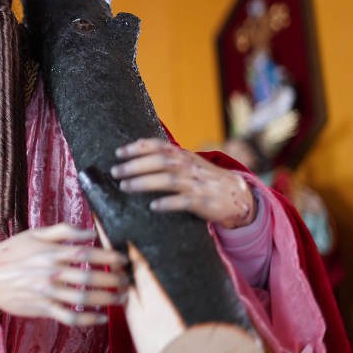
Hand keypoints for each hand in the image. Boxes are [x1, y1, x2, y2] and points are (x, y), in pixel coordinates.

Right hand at [0, 223, 127, 324]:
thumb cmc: (11, 251)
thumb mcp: (35, 234)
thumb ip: (64, 231)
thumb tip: (90, 231)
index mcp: (51, 252)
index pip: (87, 253)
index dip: (109, 257)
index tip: (124, 260)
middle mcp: (51, 272)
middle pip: (90, 277)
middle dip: (114, 280)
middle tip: (127, 281)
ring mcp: (47, 292)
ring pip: (83, 299)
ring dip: (107, 299)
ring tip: (121, 298)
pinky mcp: (42, 308)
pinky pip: (70, 317)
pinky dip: (88, 319)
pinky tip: (101, 317)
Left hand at [111, 138, 255, 228]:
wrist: (238, 195)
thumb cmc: (204, 178)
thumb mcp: (188, 163)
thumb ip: (167, 157)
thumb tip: (136, 151)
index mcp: (184, 156)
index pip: (159, 146)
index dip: (139, 147)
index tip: (118, 152)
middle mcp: (189, 167)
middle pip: (161, 161)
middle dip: (135, 166)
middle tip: (115, 172)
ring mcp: (197, 185)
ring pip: (169, 180)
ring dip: (145, 182)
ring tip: (125, 186)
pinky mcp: (204, 203)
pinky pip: (185, 202)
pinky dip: (168, 203)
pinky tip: (153, 206)